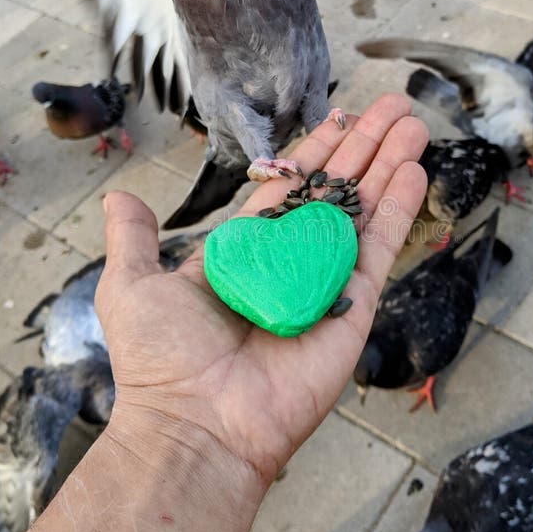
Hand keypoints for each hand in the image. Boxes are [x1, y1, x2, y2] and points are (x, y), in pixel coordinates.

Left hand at [96, 94, 427, 486]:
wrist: (199, 424)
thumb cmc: (162, 360)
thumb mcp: (131, 285)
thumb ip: (133, 238)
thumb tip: (119, 197)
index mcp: (248, 250)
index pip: (290, 187)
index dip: (317, 151)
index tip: (342, 117)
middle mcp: (292, 261)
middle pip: (336, 191)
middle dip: (364, 147)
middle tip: (393, 107)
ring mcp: (326, 282)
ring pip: (365, 212)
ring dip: (390, 167)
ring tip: (413, 124)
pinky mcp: (353, 308)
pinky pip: (380, 251)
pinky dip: (399, 210)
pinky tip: (414, 171)